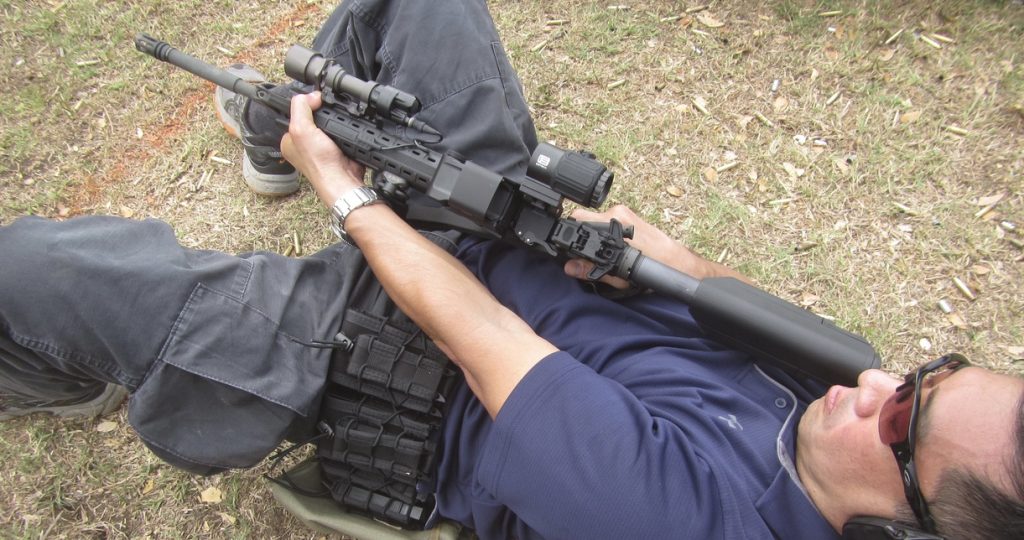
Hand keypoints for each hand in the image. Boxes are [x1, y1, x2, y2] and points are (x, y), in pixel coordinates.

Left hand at [280, 92, 365, 206]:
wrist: (342, 179)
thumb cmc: (319, 163)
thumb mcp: (301, 129)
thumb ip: (301, 107)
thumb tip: (312, 96)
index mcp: (290, 141)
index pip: (294, 114)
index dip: (304, 104)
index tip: (314, 98)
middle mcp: (304, 145)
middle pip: (312, 118)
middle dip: (320, 112)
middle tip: (326, 108)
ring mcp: (321, 148)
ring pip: (327, 125)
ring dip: (334, 121)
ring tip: (337, 118)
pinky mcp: (337, 149)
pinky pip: (340, 133)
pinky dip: (344, 129)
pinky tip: (345, 127)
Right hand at [563, 205, 741, 286]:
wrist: (678, 263)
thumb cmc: (653, 268)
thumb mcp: (618, 275)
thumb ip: (591, 270)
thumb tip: (570, 267)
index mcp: (613, 223)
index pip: (578, 218)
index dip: (569, 233)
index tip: (566, 246)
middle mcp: (617, 212)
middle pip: (584, 217)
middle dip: (581, 233)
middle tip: (584, 252)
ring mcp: (624, 211)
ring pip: (596, 218)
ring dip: (593, 233)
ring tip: (601, 250)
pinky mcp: (630, 214)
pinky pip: (608, 219)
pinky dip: (604, 231)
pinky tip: (611, 244)